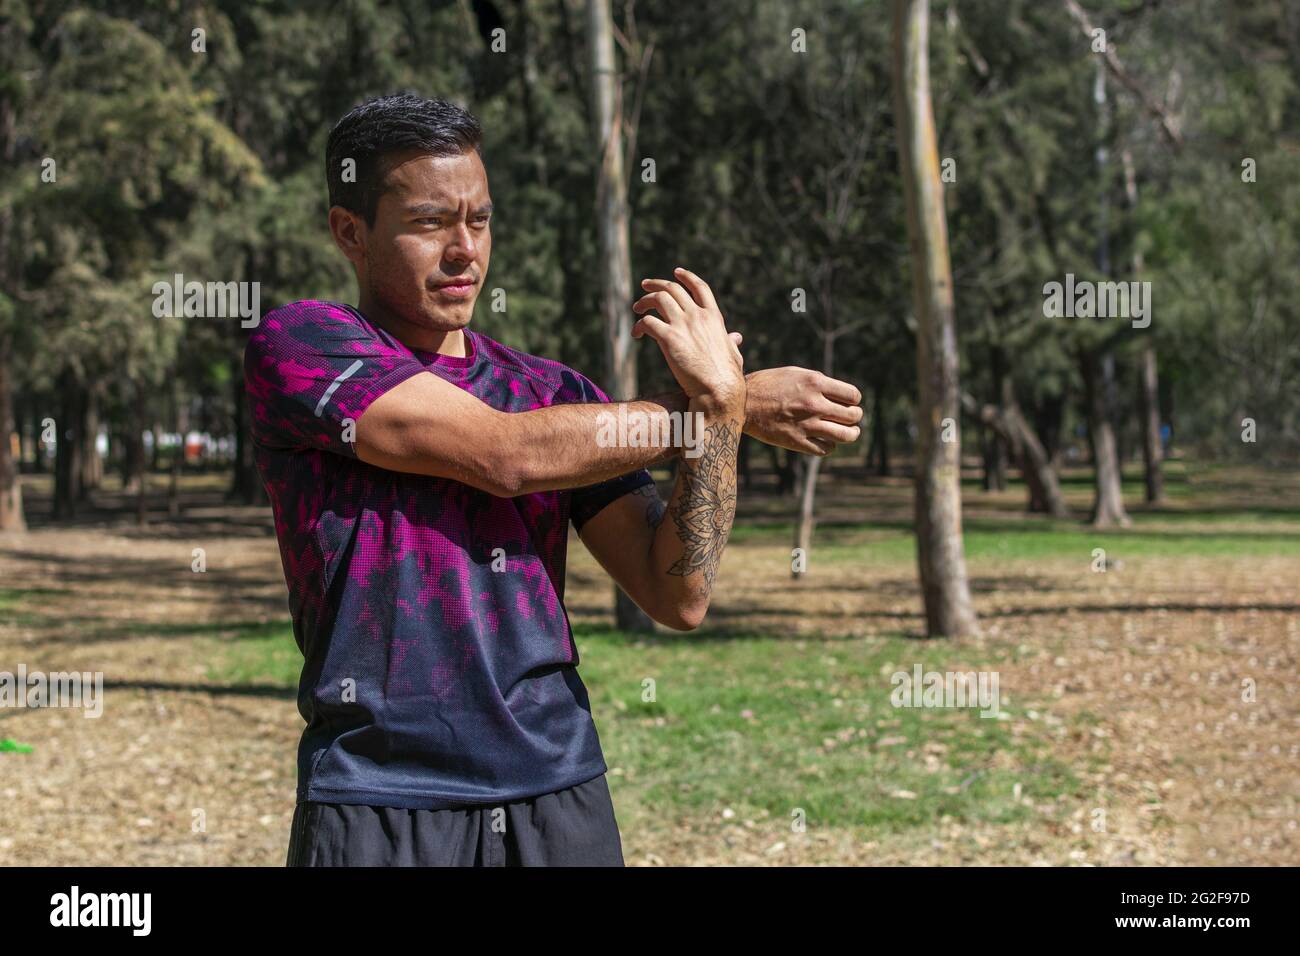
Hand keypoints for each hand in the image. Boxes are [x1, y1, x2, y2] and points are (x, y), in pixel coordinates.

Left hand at [632, 267, 744, 405]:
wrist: (719, 390)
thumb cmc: (728, 377)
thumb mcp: (733, 353)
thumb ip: (731, 341)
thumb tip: (736, 337)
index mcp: (714, 317)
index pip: (700, 287)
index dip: (686, 277)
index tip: (676, 272)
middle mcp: (697, 316)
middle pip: (673, 288)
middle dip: (656, 284)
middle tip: (645, 286)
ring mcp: (683, 325)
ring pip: (657, 299)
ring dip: (644, 301)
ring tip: (637, 308)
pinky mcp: (668, 338)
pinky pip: (647, 322)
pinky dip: (638, 325)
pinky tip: (636, 334)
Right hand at [744, 367, 863, 455]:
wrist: (742, 403)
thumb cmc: (769, 385)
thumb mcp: (795, 373)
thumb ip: (819, 382)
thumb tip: (841, 395)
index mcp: (815, 383)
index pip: (853, 395)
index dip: (853, 400)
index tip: (848, 402)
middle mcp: (814, 404)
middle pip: (853, 416)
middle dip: (855, 417)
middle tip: (851, 418)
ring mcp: (807, 425)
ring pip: (845, 435)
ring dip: (851, 434)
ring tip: (850, 432)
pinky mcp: (798, 442)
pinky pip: (826, 449)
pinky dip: (830, 445)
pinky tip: (825, 440)